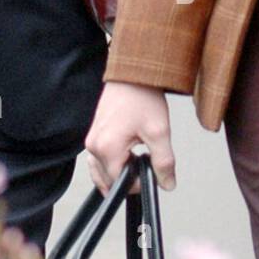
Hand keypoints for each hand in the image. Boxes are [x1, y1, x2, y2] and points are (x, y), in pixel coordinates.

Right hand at [85, 81, 175, 195]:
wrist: (132, 74)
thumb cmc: (142, 97)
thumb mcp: (159, 132)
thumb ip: (164, 163)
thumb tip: (166, 184)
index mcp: (107, 148)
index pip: (120, 184)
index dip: (139, 183)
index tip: (151, 168)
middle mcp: (94, 145)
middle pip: (108, 180)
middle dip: (128, 178)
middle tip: (145, 160)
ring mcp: (91, 139)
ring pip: (100, 171)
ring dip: (117, 173)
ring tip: (136, 159)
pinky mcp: (93, 133)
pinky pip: (97, 159)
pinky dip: (110, 164)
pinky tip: (125, 157)